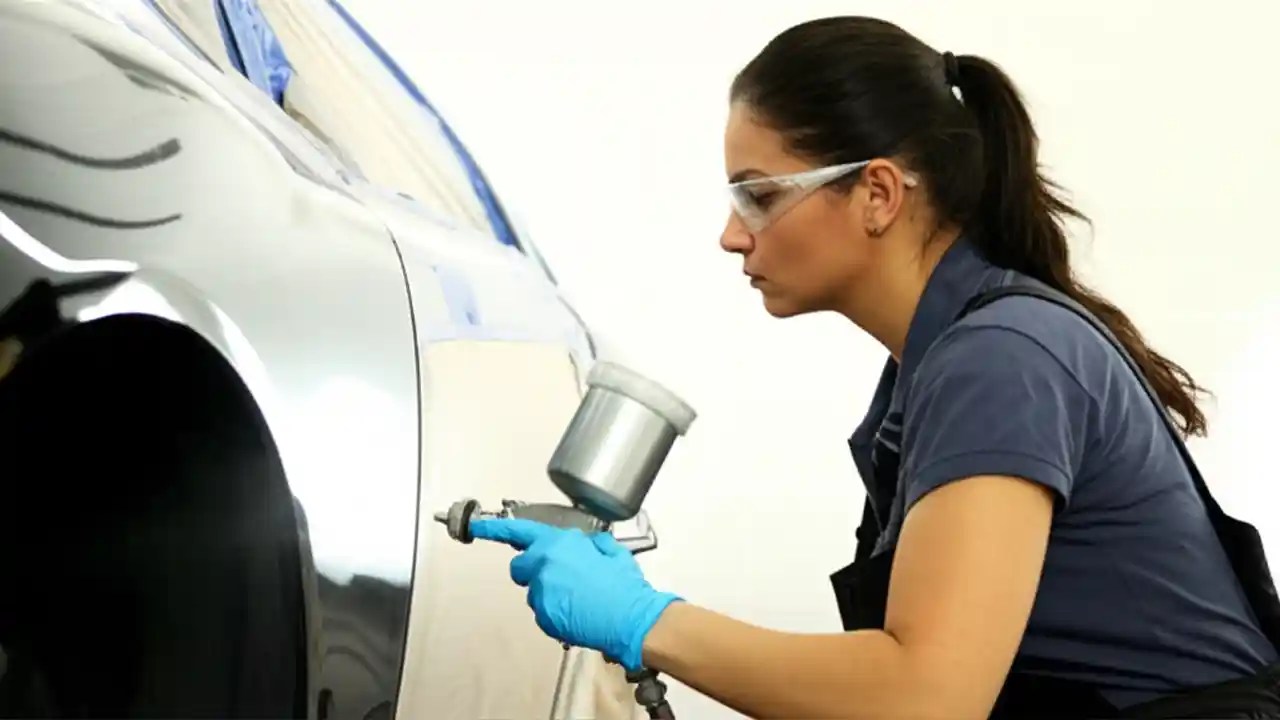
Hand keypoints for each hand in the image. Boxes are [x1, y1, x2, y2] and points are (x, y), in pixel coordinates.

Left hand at [470, 518, 680, 670]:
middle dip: (533, 568)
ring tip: (578, 598)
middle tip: (558, 575)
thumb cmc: (624, 586)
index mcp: (558, 544)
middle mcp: (544, 565)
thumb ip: (590, 543)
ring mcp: (541, 593)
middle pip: (520, 566)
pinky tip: (577, 612)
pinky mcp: (544, 617)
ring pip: (534, 591)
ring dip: (549, 592)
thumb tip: (586, 545)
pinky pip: (543, 612)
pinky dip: (555, 612)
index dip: (495, 528)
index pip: (519, 531)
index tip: (478, 525)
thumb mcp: (611, 550)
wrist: (630, 618)